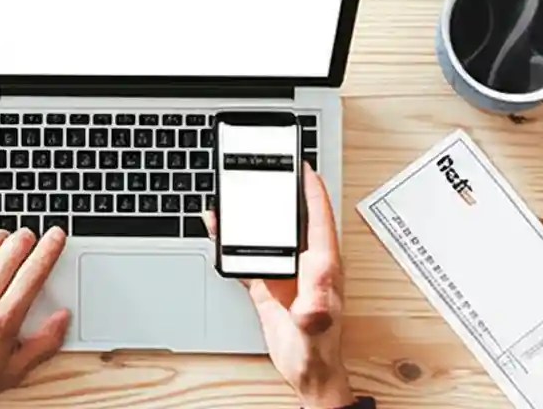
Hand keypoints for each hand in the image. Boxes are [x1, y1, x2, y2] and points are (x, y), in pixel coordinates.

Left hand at [0, 227, 70, 406]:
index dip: (49, 249)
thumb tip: (62, 317)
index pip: (34, 272)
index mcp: (4, 318)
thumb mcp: (15, 370)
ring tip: (1, 238)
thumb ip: (45, 343)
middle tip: (29, 236)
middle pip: (10, 252)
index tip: (55, 236)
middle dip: (24, 237)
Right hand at [207, 165, 354, 408]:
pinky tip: (220, 230)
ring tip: (236, 193)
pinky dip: (234, 241)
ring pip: (270, 232)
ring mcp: (286, 271)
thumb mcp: (315, 330)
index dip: (312, 190)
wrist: (305, 374)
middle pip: (295, 217)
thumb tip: (315, 285)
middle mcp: (306, 263)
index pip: (320, 218)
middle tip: (269, 167)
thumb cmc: (318, 353)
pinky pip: (249, 253)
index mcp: (322, 267)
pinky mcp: (269, 282)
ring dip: (254, 213)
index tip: (303, 167)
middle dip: (283, 190)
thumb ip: (315, 311)